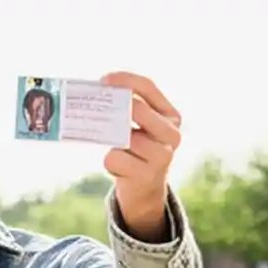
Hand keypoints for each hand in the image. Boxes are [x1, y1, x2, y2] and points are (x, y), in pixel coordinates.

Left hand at [100, 71, 181, 239]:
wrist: (145, 188)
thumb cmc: (136, 150)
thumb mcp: (138, 128)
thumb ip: (125, 111)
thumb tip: (95, 94)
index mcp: (171, 116)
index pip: (149, 88)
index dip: (126, 80)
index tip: (104, 79)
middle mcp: (172, 134)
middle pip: (139, 110)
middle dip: (117, 104)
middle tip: (98, 103)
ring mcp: (162, 156)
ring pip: (125, 137)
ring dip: (111, 141)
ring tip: (116, 148)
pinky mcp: (145, 175)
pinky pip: (114, 159)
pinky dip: (109, 161)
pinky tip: (118, 167)